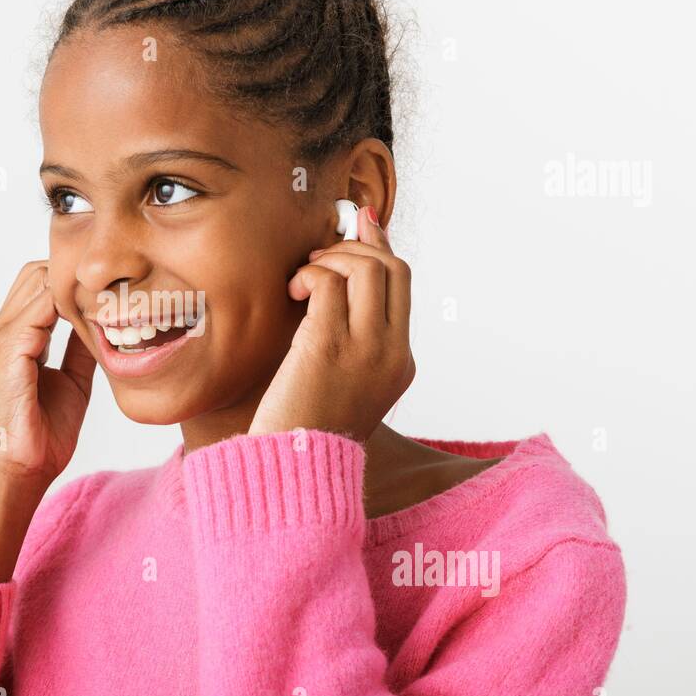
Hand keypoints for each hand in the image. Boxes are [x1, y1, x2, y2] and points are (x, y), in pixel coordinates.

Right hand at [0, 260, 96, 486]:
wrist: (18, 470)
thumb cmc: (40, 434)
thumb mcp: (72, 382)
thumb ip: (81, 352)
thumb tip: (104, 328)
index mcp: (13, 338)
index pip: (40, 284)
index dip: (74, 283)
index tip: (114, 293)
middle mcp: (2, 330)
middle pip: (36, 272)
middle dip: (74, 276)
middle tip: (114, 292)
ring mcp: (2, 336)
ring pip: (38, 279)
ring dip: (74, 286)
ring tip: (111, 300)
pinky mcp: (9, 348)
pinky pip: (41, 307)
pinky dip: (71, 305)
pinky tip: (100, 317)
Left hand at [249, 206, 415, 444]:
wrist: (293, 471)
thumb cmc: (304, 426)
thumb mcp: (339, 381)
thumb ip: (346, 337)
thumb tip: (334, 290)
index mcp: (400, 362)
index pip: (402, 285)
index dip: (378, 248)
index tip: (357, 225)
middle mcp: (392, 352)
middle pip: (394, 268)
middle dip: (355, 247)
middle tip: (319, 258)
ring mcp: (366, 349)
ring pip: (366, 267)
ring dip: (329, 259)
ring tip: (303, 281)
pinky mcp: (329, 346)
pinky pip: (330, 283)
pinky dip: (310, 275)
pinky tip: (292, 294)